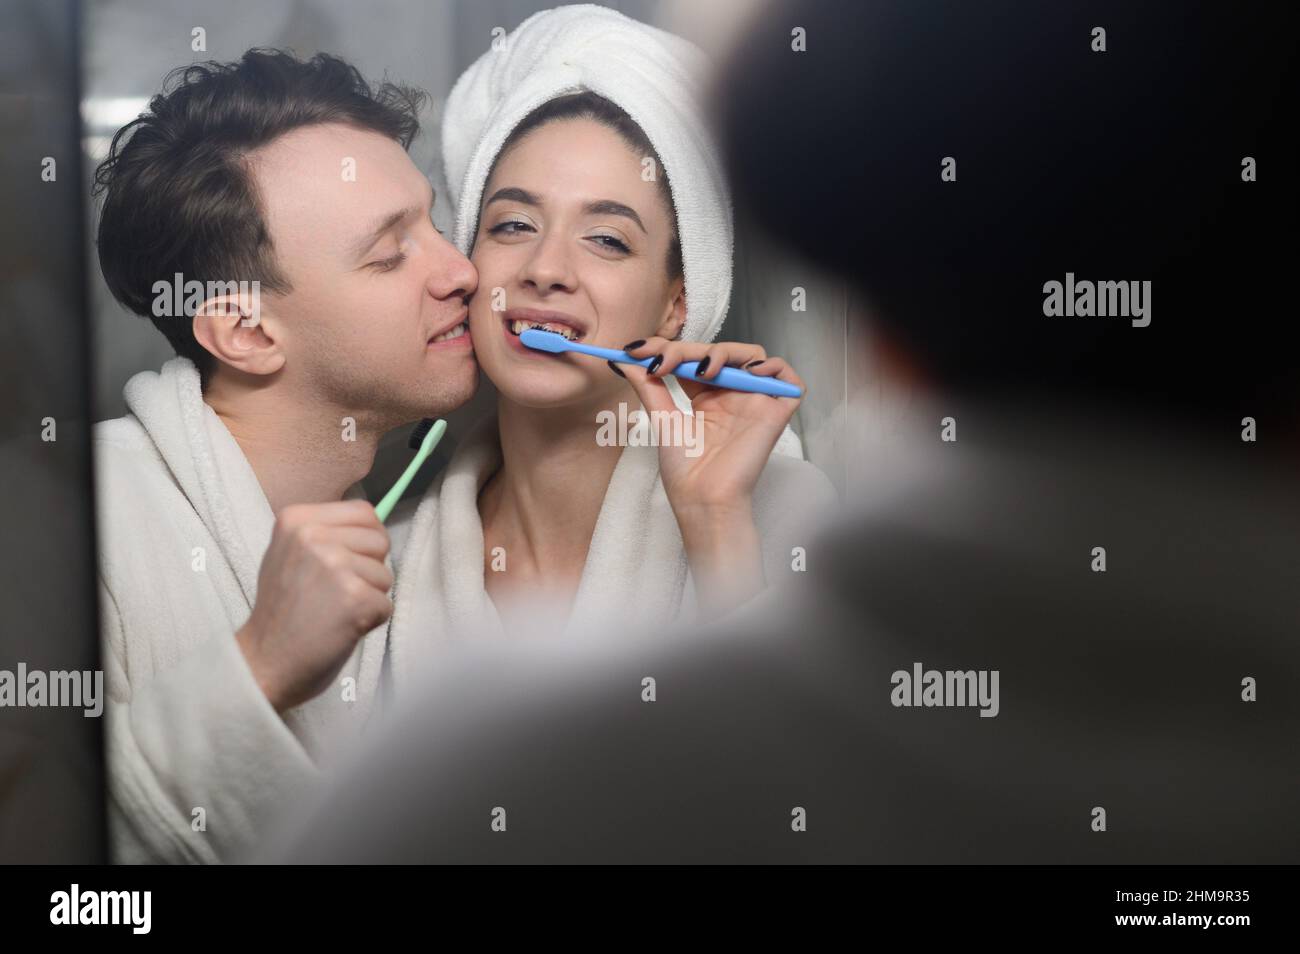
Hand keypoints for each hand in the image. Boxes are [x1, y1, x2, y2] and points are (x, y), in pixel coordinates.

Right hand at [236, 499, 392, 712]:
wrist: (263, 661)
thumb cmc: (281, 613)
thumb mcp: (287, 554)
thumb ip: (325, 534)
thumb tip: (373, 526)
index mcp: (296, 519)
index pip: (364, 511)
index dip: (367, 539)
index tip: (348, 562)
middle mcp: (313, 536)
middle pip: (379, 540)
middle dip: (369, 569)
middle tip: (336, 593)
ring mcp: (334, 566)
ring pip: (385, 575)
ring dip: (368, 598)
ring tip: (333, 611)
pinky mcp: (354, 598)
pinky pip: (386, 605)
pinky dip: (371, 622)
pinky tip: (340, 627)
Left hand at [616, 336, 804, 519]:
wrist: (702, 499)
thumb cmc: (685, 471)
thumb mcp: (662, 419)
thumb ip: (648, 387)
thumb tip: (626, 360)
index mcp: (708, 399)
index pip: (694, 359)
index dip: (669, 348)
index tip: (637, 351)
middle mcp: (733, 397)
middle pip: (719, 353)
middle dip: (687, 350)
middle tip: (662, 361)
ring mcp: (754, 403)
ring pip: (753, 357)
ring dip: (726, 353)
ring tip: (704, 370)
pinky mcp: (775, 414)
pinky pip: (789, 381)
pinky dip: (775, 368)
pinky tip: (750, 373)